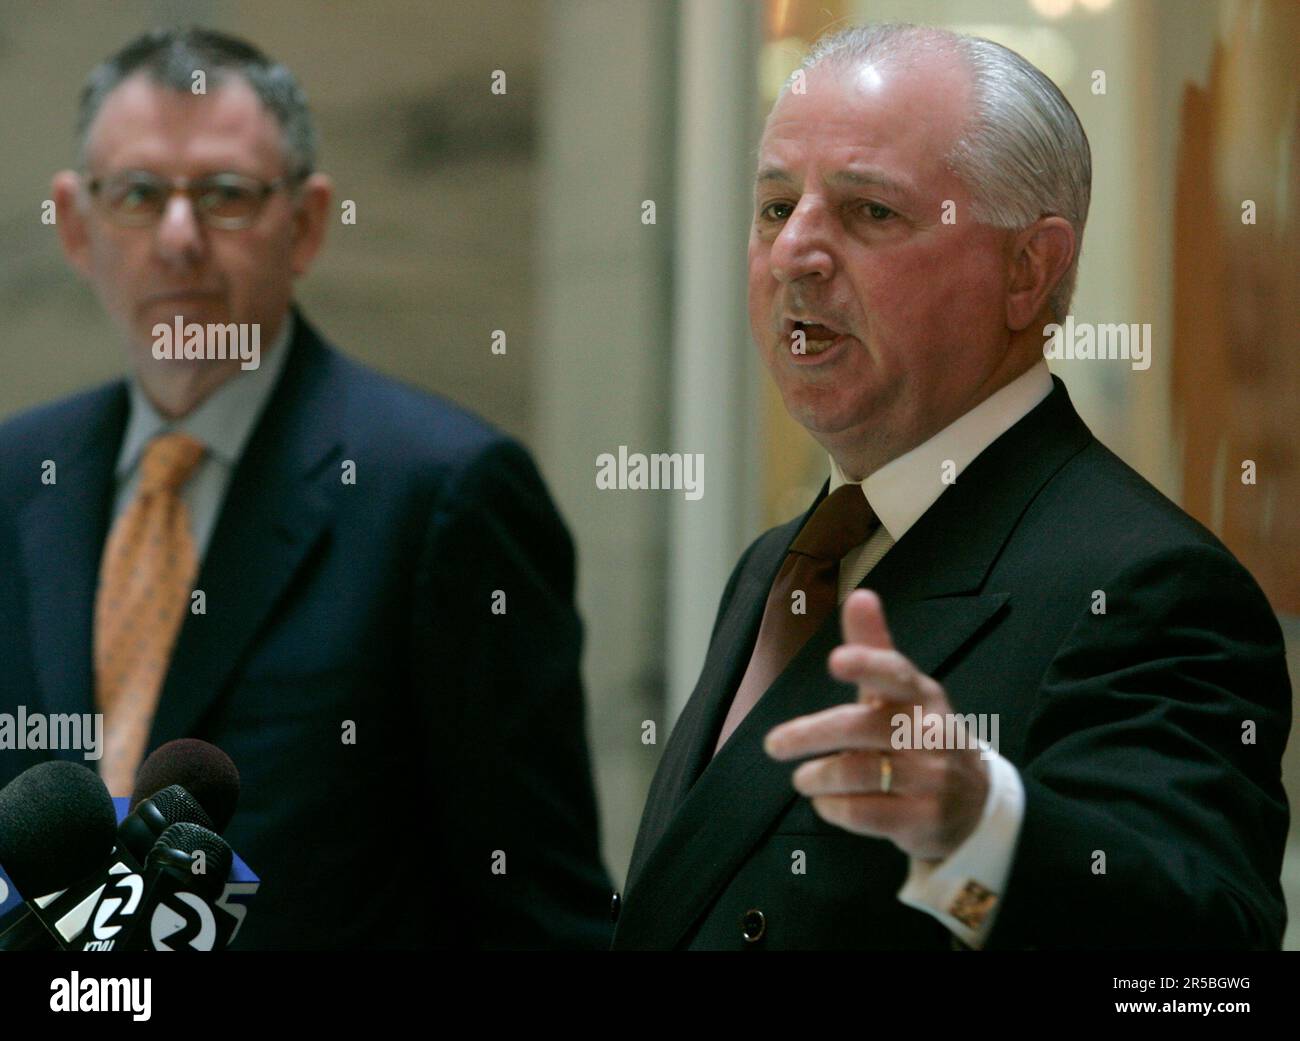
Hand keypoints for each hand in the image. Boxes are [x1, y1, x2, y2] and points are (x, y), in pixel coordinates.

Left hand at [764, 589, 988, 860]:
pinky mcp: (925, 819)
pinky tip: (826, 802)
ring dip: (818, 777)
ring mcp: (932, 779)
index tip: (836, 660)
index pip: (895, 674)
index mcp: (921, 696)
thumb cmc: (920, 734)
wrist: (974, 802)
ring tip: (802, 778)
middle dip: (810, 734)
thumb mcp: (902, 692)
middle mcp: (931, 734)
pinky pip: (864, 813)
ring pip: (856, 773)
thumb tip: (859, 594)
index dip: (867, 664)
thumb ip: (874, 647)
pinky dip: (834, 808)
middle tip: (773, 744)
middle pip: (862, 728)